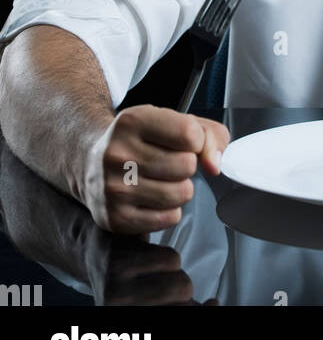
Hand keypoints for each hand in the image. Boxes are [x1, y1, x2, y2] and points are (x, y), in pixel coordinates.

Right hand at [81, 105, 229, 234]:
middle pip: (186, 166)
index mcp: (132, 121)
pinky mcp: (115, 218)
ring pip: (181, 194)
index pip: (190, 134)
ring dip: (181, 188)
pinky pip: (169, 218)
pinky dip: (170, 210)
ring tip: (163, 180)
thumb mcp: (171, 120)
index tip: (185, 141)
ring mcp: (114, 188)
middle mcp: (118, 154)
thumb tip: (214, 165)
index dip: (197, 140)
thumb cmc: (140, 140)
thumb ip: (208, 133)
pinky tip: (153, 198)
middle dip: (187, 165)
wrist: (91, 162)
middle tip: (170, 162)